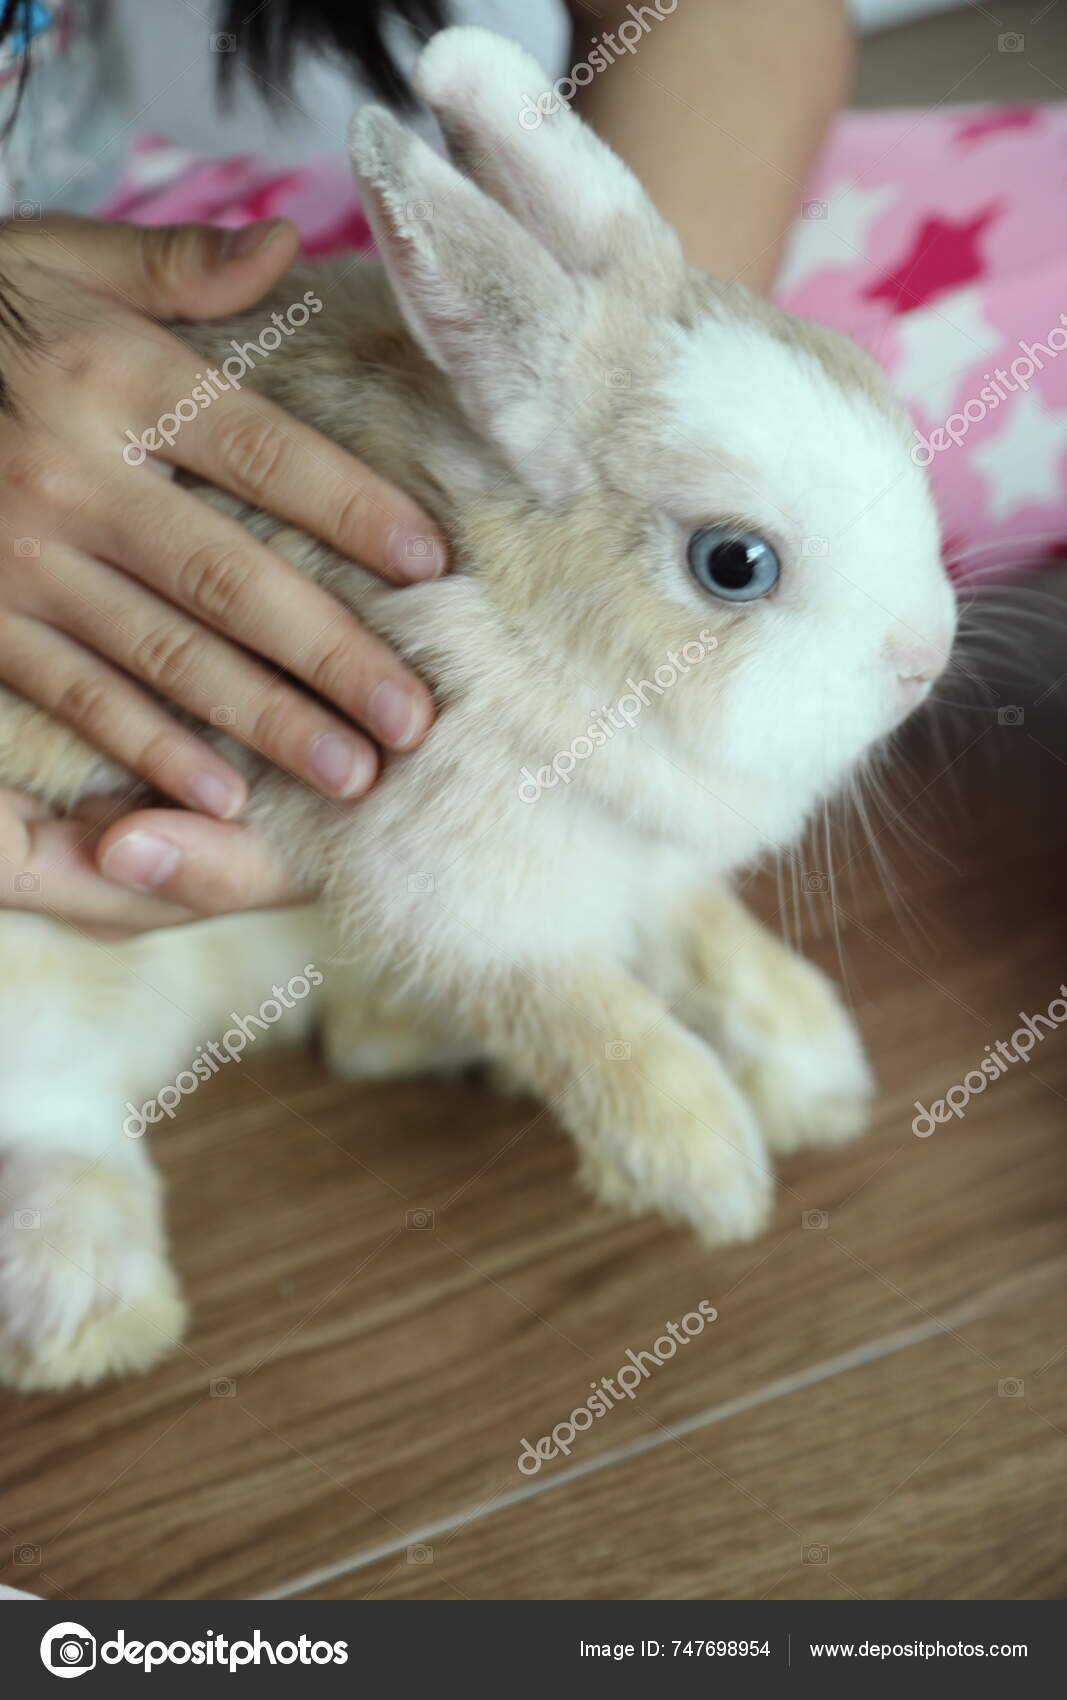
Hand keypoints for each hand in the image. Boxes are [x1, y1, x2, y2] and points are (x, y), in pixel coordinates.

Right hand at [0, 214, 446, 927]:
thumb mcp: (60, 258)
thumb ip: (177, 267)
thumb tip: (291, 241)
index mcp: (114, 379)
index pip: (262, 452)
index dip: (353, 510)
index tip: (433, 567)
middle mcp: (71, 475)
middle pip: (230, 579)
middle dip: (332, 657)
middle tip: (415, 721)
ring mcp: (20, 558)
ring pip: (166, 654)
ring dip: (266, 722)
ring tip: (351, 776)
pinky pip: (78, 695)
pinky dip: (151, 750)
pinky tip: (224, 797)